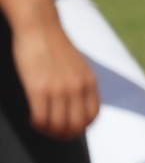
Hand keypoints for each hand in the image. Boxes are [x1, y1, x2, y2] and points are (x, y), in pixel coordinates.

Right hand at [12, 18, 97, 138]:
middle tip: (54, 133)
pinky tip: (33, 120)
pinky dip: (37, 125)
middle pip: (76, 125)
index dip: (81, 128)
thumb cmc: (56, 46)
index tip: (70, 129)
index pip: (92, 116)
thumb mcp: (78, 65)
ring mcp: (58, 89)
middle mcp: (77, 87)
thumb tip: (79, 105)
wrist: (40, 27)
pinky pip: (40, 119)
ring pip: (57, 125)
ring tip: (42, 126)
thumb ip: (81, 84)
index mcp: (89, 81)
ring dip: (49, 131)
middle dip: (65, 134)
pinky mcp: (38, 89)